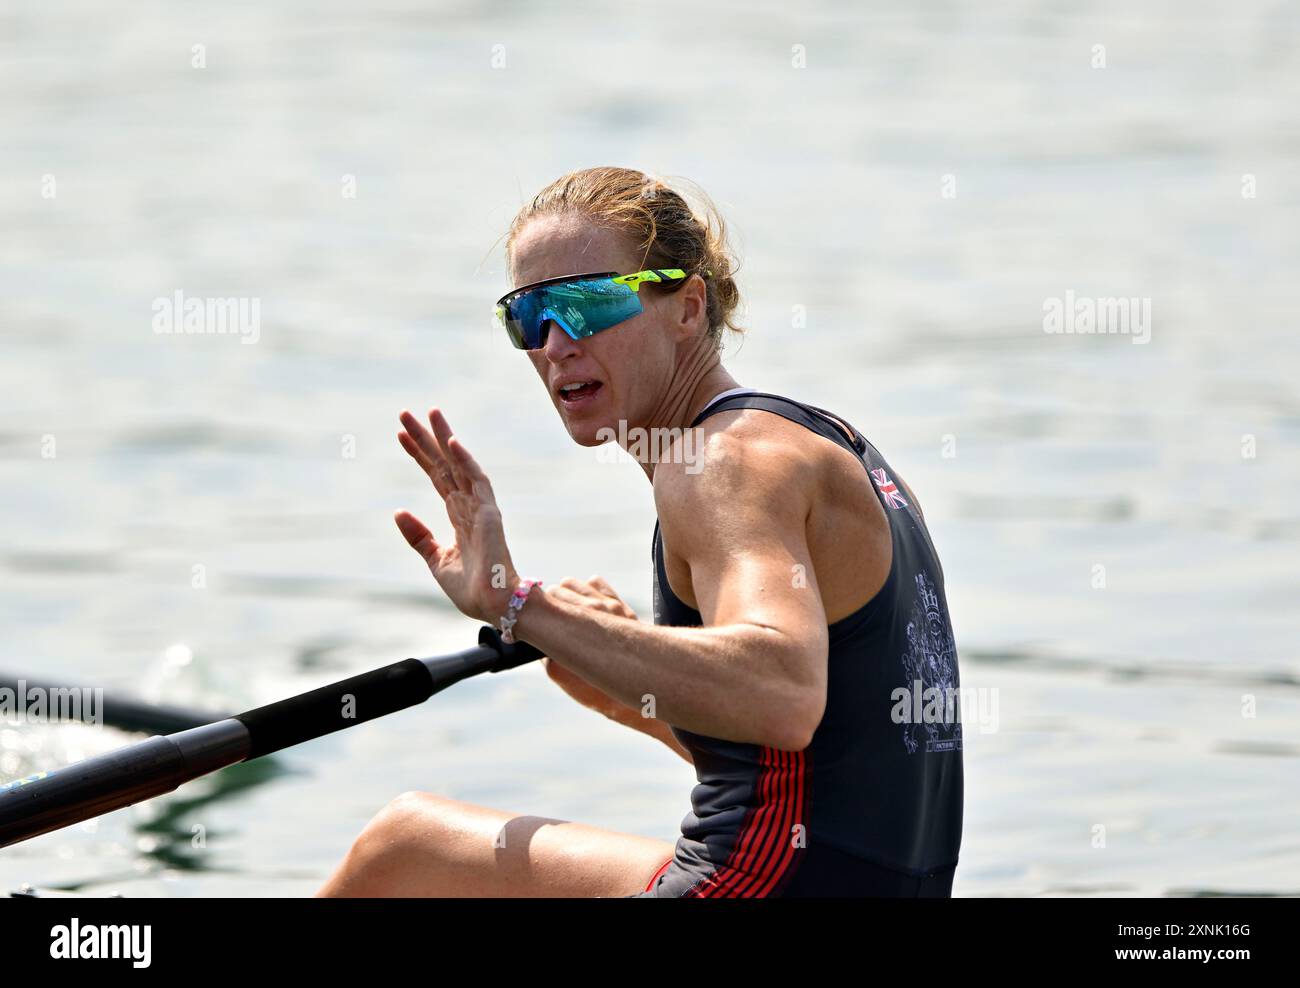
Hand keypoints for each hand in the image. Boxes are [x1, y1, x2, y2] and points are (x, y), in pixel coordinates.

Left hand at [394, 408, 518, 623]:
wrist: (494, 606)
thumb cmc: (472, 590)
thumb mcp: (436, 560)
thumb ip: (419, 536)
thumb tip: (398, 512)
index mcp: (459, 515)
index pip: (436, 476)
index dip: (419, 455)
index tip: (401, 434)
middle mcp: (470, 505)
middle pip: (444, 463)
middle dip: (426, 438)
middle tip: (406, 413)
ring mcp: (481, 506)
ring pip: (459, 464)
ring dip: (444, 438)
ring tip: (429, 413)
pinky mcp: (490, 513)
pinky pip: (477, 481)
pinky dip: (465, 460)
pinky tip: (451, 442)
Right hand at [541, 577, 643, 723]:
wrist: (643, 692)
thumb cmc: (603, 693)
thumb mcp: (570, 683)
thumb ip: (550, 661)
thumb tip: (539, 645)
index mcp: (582, 625)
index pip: (551, 599)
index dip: (540, 610)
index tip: (535, 619)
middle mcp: (597, 609)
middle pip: (560, 588)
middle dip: (551, 603)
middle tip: (550, 620)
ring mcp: (611, 605)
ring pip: (574, 583)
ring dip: (567, 595)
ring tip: (566, 614)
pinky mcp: (621, 605)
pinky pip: (595, 582)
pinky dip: (587, 590)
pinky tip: (585, 607)